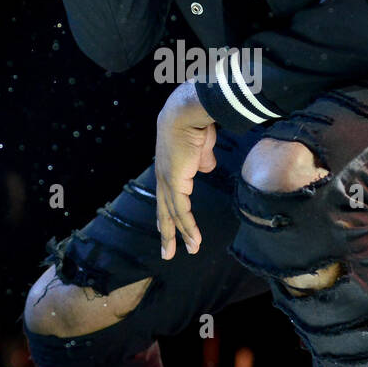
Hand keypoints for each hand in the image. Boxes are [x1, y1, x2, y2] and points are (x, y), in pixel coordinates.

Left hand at [155, 82, 215, 259]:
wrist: (186, 114)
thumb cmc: (194, 124)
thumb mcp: (200, 146)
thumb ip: (201, 160)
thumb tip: (204, 168)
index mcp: (168, 168)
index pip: (166, 197)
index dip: (168, 214)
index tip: (169, 228)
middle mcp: (163, 177)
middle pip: (163, 211)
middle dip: (166, 233)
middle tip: (168, 252)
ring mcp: (167, 181)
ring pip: (172, 215)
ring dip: (180, 235)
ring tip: (191, 251)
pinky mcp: (175, 183)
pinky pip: (182, 211)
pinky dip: (189, 227)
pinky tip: (195, 240)